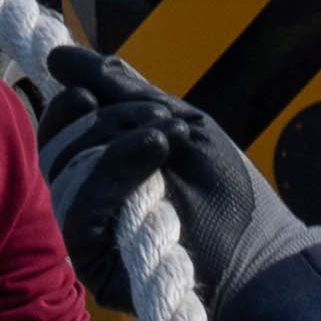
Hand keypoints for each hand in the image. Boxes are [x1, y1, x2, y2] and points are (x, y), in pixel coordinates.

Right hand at [41, 56, 320, 315]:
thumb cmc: (227, 191)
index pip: (59, 136)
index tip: (87, 93)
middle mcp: (88, 204)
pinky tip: (155, 150)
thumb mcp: (173, 122)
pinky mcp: (96, 266)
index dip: (64, 109)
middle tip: (161, 120)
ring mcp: (90, 236)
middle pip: (58, 151)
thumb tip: (56, 55)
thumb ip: (117, 89)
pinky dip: (112, 171)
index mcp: (102, 171)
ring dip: (115, 140)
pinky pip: (77, 212)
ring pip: (64, 176)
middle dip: (107, 120)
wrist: (263, 253)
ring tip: (168, 135)